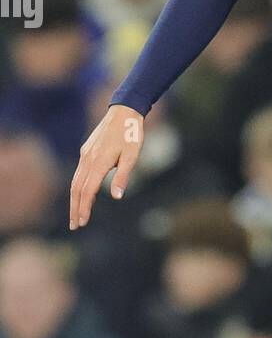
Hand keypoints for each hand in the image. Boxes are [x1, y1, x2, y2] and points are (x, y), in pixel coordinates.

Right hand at [69, 104, 144, 229]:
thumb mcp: (132, 156)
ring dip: (75, 199)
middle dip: (75, 208)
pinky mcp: (86, 151)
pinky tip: (81, 195)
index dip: (84, 207)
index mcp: (99, 162)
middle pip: (77, 189)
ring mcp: (85, 155)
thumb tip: (116, 196)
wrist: (124, 112)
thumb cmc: (131, 134)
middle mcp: (88, 159)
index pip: (87, 190)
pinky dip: (77, 187)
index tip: (82, 222)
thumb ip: (123, 176)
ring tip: (76, 215)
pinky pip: (78, 173)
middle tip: (74, 225)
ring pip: (75, 181)